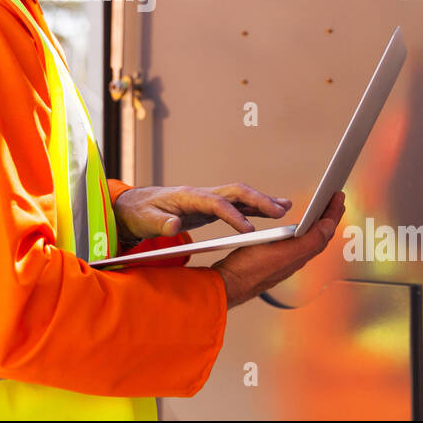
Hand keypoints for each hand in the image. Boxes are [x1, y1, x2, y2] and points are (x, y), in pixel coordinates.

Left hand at [113, 183, 291, 247]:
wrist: (136, 206)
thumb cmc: (140, 213)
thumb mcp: (145, 220)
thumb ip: (160, 223)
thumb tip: (174, 225)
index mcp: (188, 197)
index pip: (215, 204)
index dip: (232, 216)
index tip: (248, 230)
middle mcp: (202, 194)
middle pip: (235, 192)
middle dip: (258, 200)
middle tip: (282, 212)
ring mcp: (209, 198)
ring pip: (241, 195)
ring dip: (262, 201)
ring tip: (286, 209)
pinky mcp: (212, 205)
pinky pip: (238, 203)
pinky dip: (256, 206)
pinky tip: (273, 212)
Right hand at [212, 192, 345, 309]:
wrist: (228, 284)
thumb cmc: (249, 268)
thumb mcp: (281, 250)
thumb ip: (309, 240)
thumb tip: (329, 226)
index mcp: (300, 254)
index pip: (324, 231)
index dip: (332, 213)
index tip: (338, 196)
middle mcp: (296, 259)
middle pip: (320, 236)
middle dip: (330, 216)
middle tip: (337, 200)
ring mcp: (286, 261)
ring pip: (311, 240)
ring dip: (319, 224)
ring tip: (324, 211)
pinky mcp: (275, 262)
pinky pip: (299, 244)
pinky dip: (306, 232)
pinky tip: (302, 228)